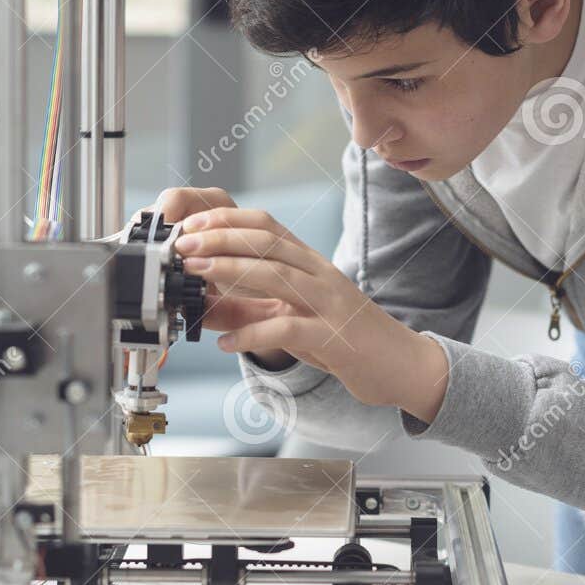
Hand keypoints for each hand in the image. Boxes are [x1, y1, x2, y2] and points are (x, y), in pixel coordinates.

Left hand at [171, 205, 450, 422]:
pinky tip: (226, 345)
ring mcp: (329, 304)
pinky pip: (286, 330)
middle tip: (183, 244)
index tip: (191, 225)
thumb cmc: (348, 339)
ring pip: (276, 275)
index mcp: (312, 264)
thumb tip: (206, 303)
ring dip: (230, 270)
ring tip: (195, 275)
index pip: (267, 226)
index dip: (227, 220)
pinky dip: (251, 335)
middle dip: (219, 238)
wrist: (402, 364)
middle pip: (267, 242)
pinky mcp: (334, 337)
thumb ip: (258, 307)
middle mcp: (321, 275)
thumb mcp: (300, 315)